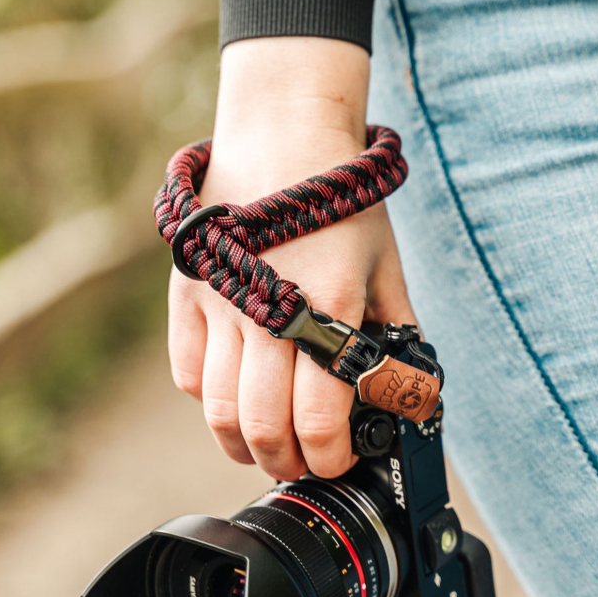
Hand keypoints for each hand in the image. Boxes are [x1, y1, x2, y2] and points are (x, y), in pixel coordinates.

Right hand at [167, 37, 417, 480]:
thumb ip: (398, 328)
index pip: (319, 415)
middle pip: (262, 426)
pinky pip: (188, 372)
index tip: (338, 459)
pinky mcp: (188, 293)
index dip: (329, 456)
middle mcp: (267, 311)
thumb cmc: (341, 202)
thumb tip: (409, 387)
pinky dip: (209, 398)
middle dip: (286, 461)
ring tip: (265, 443)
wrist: (283, 136)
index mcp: (328, 305)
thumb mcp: (386, 263)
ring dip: (242, 443)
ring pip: (217, 410)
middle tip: (302, 461)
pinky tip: (235, 390)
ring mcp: (220, 303)